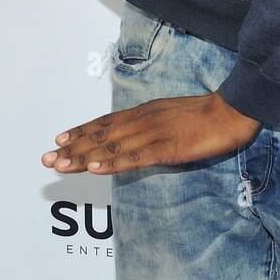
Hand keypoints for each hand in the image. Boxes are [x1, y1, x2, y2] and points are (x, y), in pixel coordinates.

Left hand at [41, 93, 262, 174]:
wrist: (232, 110)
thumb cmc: (206, 115)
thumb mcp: (172, 116)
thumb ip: (152, 126)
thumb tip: (135, 138)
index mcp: (145, 112)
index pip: (106, 122)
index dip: (81, 131)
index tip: (59, 140)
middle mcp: (143, 120)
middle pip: (102, 135)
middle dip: (73, 147)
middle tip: (47, 158)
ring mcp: (153, 134)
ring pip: (112, 147)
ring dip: (84, 157)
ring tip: (61, 164)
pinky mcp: (167, 148)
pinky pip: (135, 157)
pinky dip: (113, 163)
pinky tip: (96, 168)